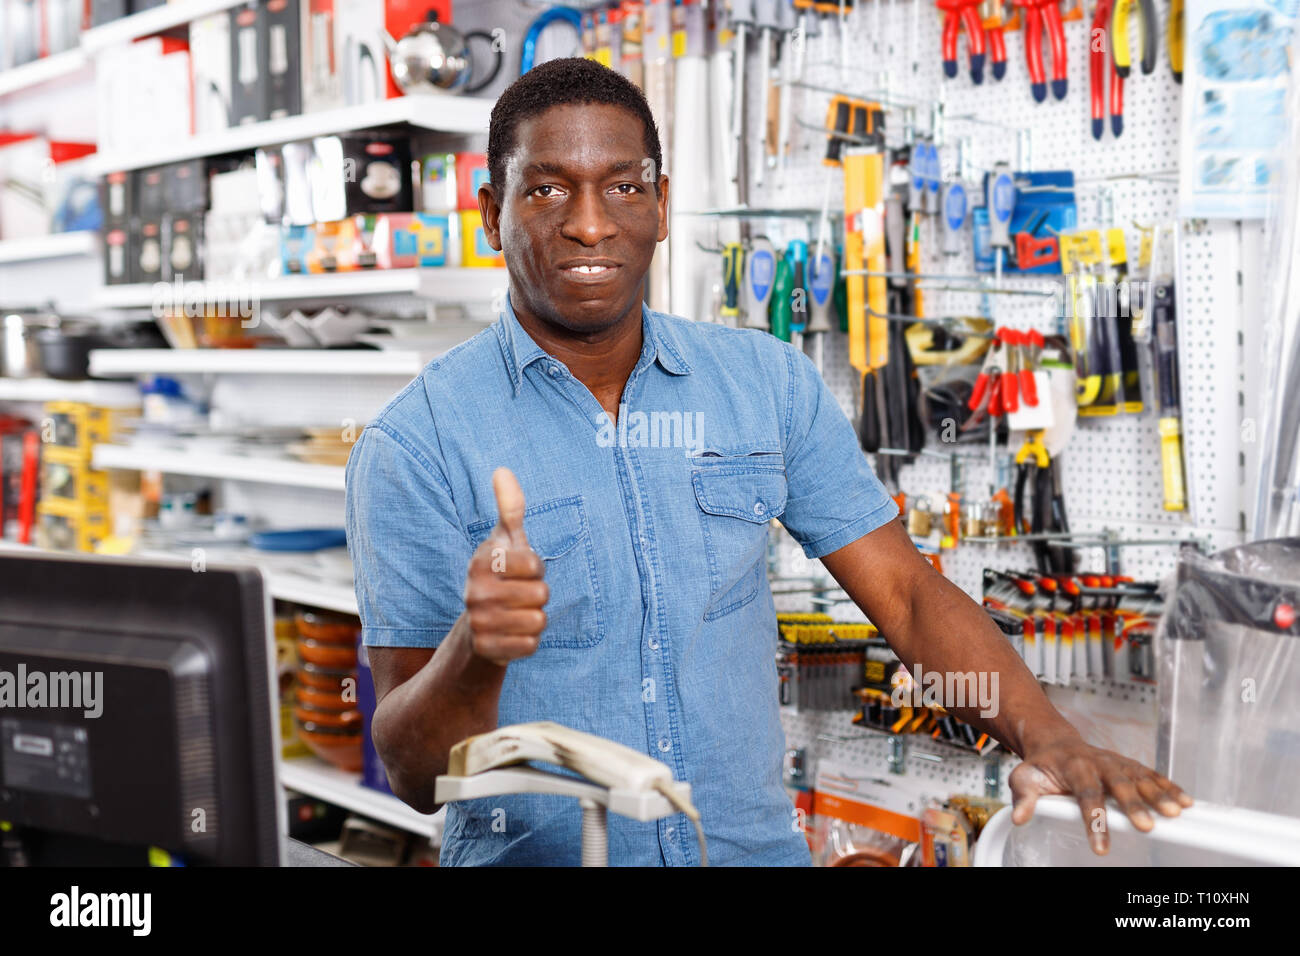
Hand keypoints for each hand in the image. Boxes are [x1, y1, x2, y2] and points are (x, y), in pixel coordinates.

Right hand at [464, 467, 547, 665]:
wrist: (480, 624)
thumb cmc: (502, 574)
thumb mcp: (507, 540)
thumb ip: (510, 507)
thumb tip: (502, 470)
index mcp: (481, 561)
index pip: (535, 565)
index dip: (537, 568)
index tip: (522, 570)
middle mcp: (474, 592)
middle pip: (541, 594)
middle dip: (537, 595)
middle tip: (518, 595)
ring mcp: (478, 622)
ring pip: (538, 620)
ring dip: (535, 618)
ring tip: (516, 613)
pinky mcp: (486, 649)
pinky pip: (531, 645)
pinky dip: (528, 641)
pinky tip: (512, 634)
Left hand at [1009, 731, 1193, 854]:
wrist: (1055, 743)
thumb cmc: (1041, 766)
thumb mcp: (1024, 777)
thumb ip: (1024, 796)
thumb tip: (1020, 818)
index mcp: (1073, 766)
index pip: (1085, 794)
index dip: (1093, 820)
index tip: (1100, 847)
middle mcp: (1099, 762)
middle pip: (1118, 784)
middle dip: (1133, 805)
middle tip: (1147, 827)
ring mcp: (1116, 762)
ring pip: (1140, 777)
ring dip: (1159, 794)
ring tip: (1176, 813)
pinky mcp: (1128, 765)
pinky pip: (1151, 774)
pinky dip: (1169, 786)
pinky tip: (1186, 801)